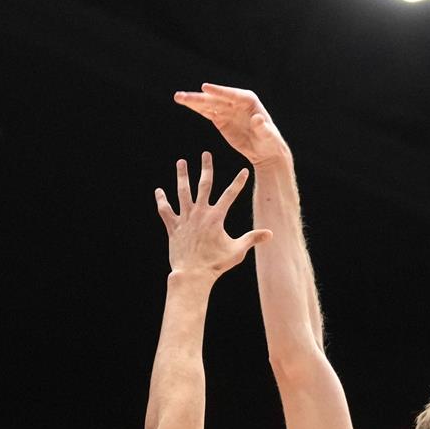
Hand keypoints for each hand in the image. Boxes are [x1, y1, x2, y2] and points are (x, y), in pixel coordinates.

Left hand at [155, 152, 264, 277]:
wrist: (192, 275)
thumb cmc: (216, 264)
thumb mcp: (237, 251)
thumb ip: (252, 239)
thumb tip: (270, 234)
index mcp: (216, 217)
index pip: (230, 194)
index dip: (238, 182)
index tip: (244, 170)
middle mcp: (200, 213)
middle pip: (203, 185)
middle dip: (206, 168)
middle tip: (205, 154)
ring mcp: (185, 219)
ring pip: (182, 192)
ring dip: (182, 177)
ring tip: (181, 162)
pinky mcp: (173, 227)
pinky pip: (165, 210)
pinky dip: (162, 201)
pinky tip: (159, 191)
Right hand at [174, 83, 291, 167]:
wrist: (265, 151)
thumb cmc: (270, 142)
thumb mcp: (268, 136)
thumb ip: (262, 127)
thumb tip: (257, 119)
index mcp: (249, 101)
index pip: (231, 94)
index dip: (218, 91)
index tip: (205, 87)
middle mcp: (236, 102)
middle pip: (215, 99)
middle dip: (199, 97)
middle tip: (183, 95)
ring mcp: (227, 110)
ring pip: (208, 104)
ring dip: (193, 101)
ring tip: (178, 97)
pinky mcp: (221, 120)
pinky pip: (207, 112)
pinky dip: (196, 108)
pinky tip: (185, 103)